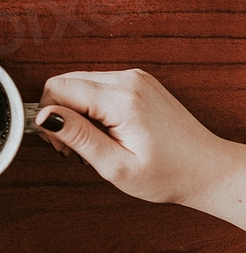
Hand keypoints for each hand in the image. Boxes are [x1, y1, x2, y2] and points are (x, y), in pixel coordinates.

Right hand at [35, 69, 237, 208]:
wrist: (207, 170)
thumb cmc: (169, 174)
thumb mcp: (116, 166)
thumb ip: (78, 137)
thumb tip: (44, 116)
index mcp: (122, 99)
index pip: (59, 88)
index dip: (47, 116)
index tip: (58, 143)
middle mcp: (128, 80)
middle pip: (67, 82)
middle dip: (58, 114)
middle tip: (73, 148)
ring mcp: (135, 78)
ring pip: (80, 83)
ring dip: (75, 111)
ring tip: (93, 142)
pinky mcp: (138, 82)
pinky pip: (98, 85)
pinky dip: (92, 107)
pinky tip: (105, 131)